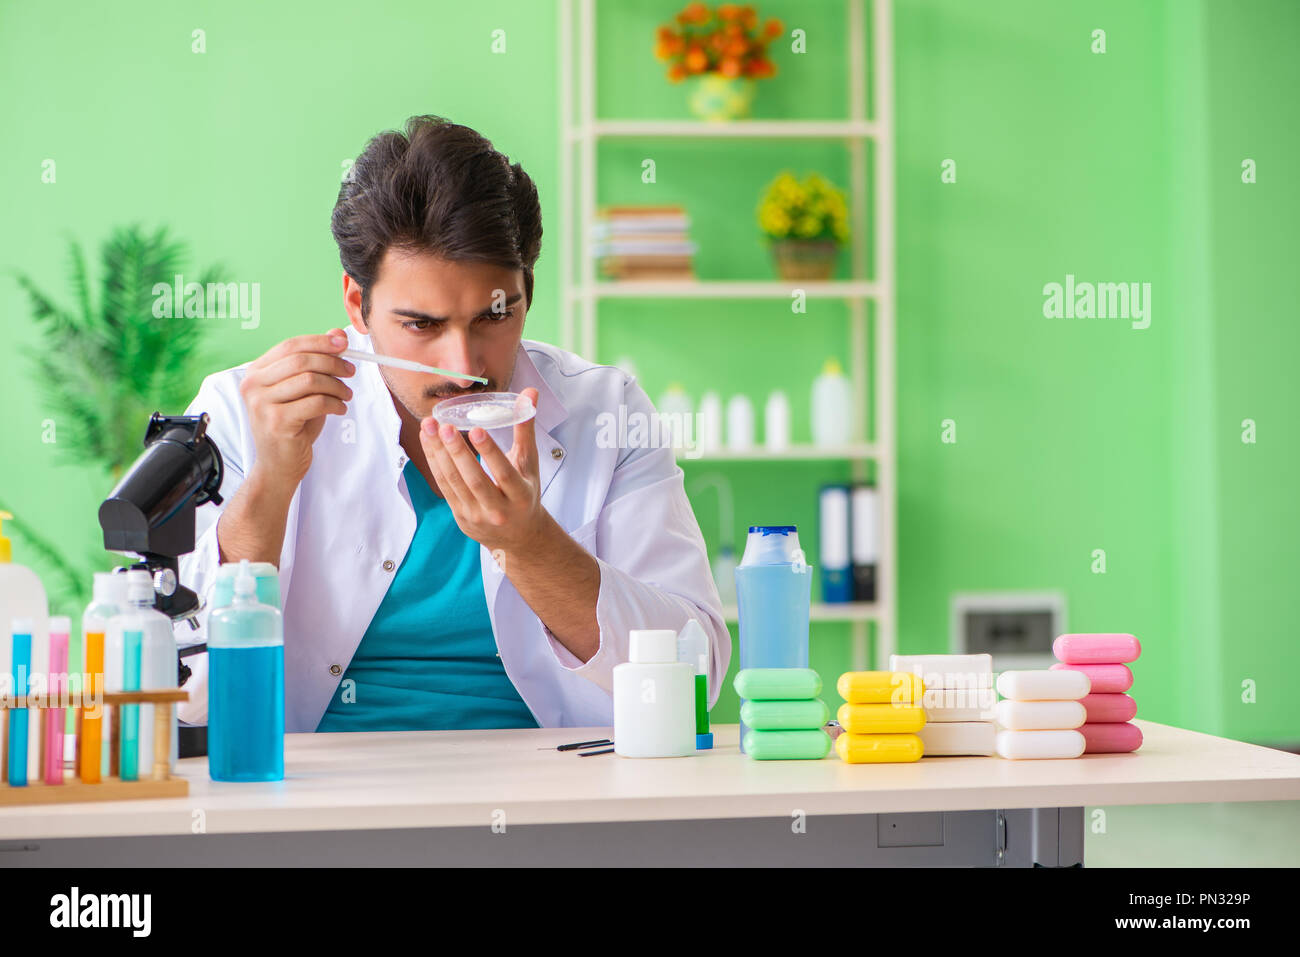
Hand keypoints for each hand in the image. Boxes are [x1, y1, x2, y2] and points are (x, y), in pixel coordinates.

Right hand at [239, 328, 354, 486]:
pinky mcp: (277, 422)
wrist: (278, 465)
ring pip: (311, 380)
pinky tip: (339, 409)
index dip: (320, 341)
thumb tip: (337, 334)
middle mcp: (253, 385)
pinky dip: (335, 404)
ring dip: (336, 386)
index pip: (290, 345)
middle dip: (333, 363)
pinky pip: (316, 402)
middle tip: (351, 372)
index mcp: (256, 372)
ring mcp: (262, 404)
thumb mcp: (303, 390)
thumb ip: (316, 362)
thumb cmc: (292, 426)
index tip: (344, 344)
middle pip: (301, 360)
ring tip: (345, 395)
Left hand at [419, 388, 545, 554]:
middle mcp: (499, 510)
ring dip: (439, 454)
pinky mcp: (460, 517)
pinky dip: (435, 463)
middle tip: (443, 426)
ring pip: (454, 482)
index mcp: (521, 496)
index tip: (475, 429)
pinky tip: (428, 443)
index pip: (504, 473)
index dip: (489, 452)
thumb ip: (526, 429)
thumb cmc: (525, 493)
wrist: (520, 537)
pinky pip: (444, 487)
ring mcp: (477, 516)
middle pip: (474, 480)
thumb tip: (530, 392)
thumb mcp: (530, 464)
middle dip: (457, 452)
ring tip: (430, 428)